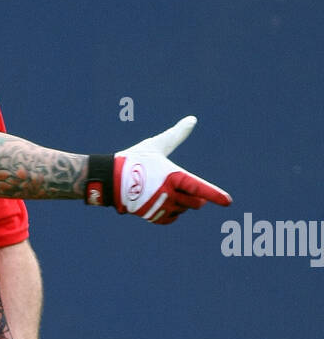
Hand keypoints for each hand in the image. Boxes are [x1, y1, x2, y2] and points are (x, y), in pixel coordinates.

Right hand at [115, 117, 231, 224]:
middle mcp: (168, 193)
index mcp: (172, 176)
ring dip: (182, 204)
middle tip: (195, 194)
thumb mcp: (157, 144)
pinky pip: (170, 219)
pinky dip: (172, 213)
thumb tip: (192, 119)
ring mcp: (159, 206)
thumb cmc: (134, 160)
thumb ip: (177, 134)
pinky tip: (166, 205)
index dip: (215, 194)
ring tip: (169, 193)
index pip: (198, 187)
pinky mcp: (151, 215)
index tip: (228, 201)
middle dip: (198, 199)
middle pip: (195, 202)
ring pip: (182, 210)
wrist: (110, 178)